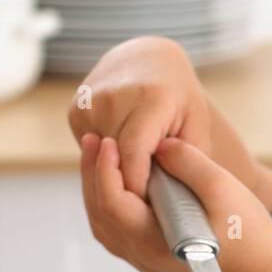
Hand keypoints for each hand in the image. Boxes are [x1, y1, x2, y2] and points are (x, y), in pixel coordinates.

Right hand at [67, 37, 209, 199]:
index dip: (141, 188)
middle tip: (150, 203)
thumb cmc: (179, 98)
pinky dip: (107, 160)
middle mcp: (113, 97)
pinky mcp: (75, 111)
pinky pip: (91, 151)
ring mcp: (89, 102)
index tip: (152, 210)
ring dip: (119, 174)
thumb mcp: (196, 124)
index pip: (135, 155)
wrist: (148, 60)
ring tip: (142, 176)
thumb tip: (169, 193)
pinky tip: (124, 155)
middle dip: (132, 187)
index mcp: (149, 99)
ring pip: (101, 160)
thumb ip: (188, 158)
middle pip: (116, 161)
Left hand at [80, 133, 271, 271]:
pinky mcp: (154, 260)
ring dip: (98, 190)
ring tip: (100, 158)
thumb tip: (159, 145)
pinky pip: (119, 233)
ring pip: (106, 226)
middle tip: (93, 140)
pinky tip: (118, 182)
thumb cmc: (249, 234)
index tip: (109, 140)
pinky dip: (111, 205)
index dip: (105, 170)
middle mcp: (145, 258)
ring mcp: (147, 263)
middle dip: (94, 175)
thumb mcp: (224, 189)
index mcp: (157, 243)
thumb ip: (189, 163)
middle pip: (101, 215)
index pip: (113, 204)